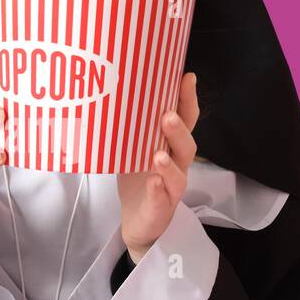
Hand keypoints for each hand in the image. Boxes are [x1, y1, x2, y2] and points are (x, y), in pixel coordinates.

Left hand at [116, 72, 199, 263]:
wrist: (137, 222)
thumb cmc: (138, 181)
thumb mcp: (132, 149)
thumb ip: (131, 127)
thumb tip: (112, 92)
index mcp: (171, 147)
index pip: (185, 120)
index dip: (187, 100)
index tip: (187, 77)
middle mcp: (177, 166)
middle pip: (186, 146)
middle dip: (178, 130)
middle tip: (167, 117)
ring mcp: (171, 189)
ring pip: (178, 175)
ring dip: (169, 163)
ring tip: (158, 154)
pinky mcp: (162, 209)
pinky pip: (163, 200)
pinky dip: (159, 191)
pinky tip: (153, 182)